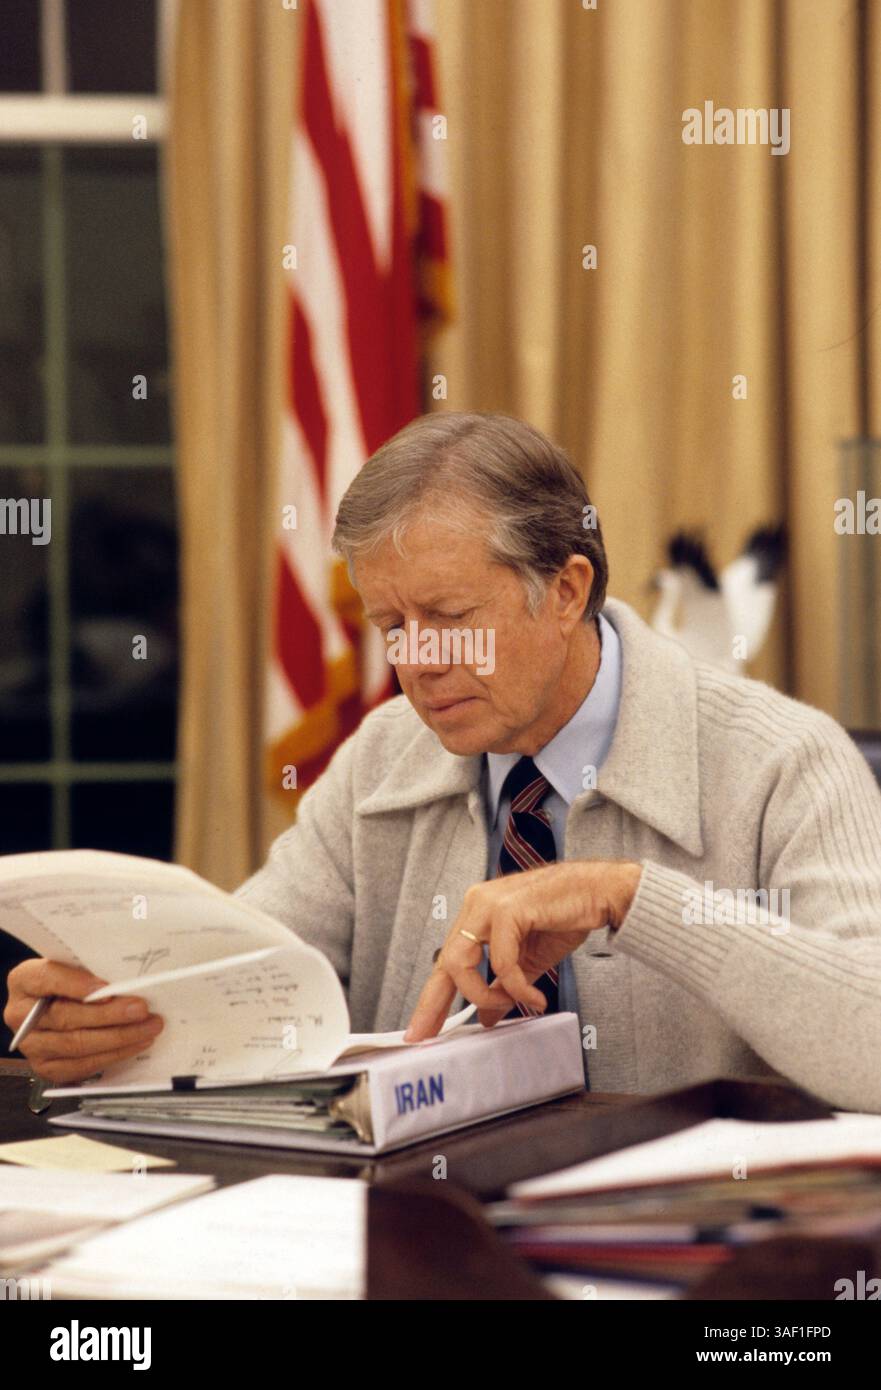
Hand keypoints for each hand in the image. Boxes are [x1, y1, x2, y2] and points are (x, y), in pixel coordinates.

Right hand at [4, 959, 164, 1083]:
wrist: (56, 1005)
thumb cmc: (70, 980)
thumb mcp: (73, 966)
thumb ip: (91, 968)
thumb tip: (128, 976)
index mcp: (24, 981)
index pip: (47, 979)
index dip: (76, 984)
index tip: (106, 986)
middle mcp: (21, 1014)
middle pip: (65, 1017)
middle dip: (108, 1015)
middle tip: (140, 1009)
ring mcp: (32, 1045)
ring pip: (76, 1045)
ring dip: (118, 1037)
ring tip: (148, 1027)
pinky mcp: (47, 1067)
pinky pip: (82, 1065)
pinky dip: (113, 1055)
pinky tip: (135, 1043)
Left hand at [404, 860, 642, 1041]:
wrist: (599, 892)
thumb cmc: (566, 917)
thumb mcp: (529, 960)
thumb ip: (504, 985)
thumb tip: (485, 1017)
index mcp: (477, 914)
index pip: (445, 960)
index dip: (431, 998)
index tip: (422, 1029)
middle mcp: (476, 905)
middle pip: (444, 962)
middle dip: (437, 1004)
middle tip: (433, 1033)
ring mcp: (489, 904)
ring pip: (462, 962)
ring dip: (484, 993)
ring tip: (510, 1003)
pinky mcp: (508, 909)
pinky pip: (502, 962)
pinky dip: (517, 986)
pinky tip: (535, 996)